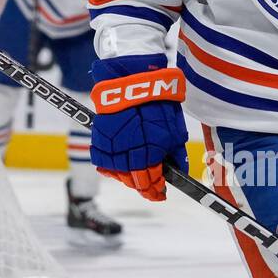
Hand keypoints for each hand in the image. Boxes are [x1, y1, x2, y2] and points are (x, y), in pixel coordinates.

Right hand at [89, 54, 186, 200]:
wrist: (131, 83)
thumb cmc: (156, 105)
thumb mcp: (175, 131)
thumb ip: (176, 155)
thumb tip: (178, 169)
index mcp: (148, 158)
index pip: (152, 185)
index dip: (157, 192)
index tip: (161, 194)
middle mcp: (127, 158)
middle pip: (134, 183)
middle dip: (145, 187)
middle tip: (152, 186)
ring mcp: (111, 150)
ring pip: (118, 175)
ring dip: (128, 178)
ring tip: (136, 175)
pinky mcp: (99, 140)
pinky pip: (103, 163)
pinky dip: (110, 168)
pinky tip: (118, 167)